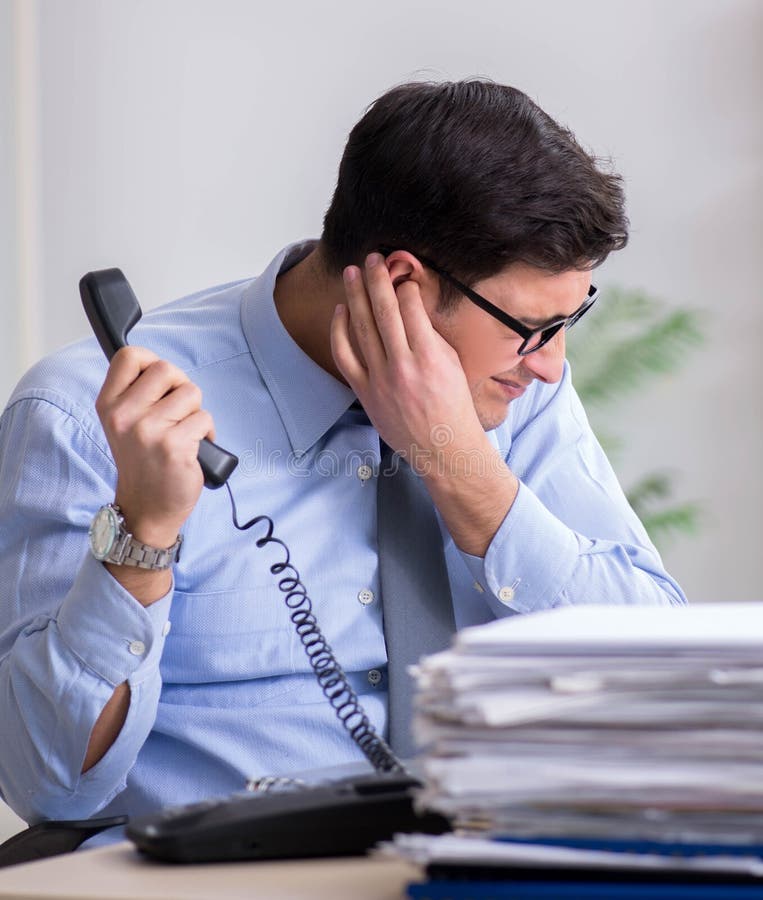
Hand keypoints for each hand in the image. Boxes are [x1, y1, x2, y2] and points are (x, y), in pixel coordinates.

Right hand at [95, 346, 213, 547]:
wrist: (147, 508)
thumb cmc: (144, 462)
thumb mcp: (125, 424)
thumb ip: (137, 394)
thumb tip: (165, 368)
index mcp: (108, 404)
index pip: (129, 356)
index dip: (152, 361)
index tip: (162, 383)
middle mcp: (124, 415)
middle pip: (167, 369)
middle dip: (181, 387)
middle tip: (178, 411)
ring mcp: (148, 430)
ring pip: (191, 393)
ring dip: (195, 412)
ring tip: (184, 433)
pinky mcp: (174, 446)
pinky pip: (205, 418)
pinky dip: (207, 432)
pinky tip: (195, 448)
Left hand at [330, 253, 483, 474]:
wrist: (443, 447)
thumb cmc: (453, 405)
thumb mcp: (453, 364)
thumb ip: (431, 334)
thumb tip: (412, 303)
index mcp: (430, 356)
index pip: (410, 307)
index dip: (404, 284)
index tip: (403, 272)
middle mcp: (402, 366)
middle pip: (383, 311)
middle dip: (376, 279)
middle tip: (372, 257)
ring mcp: (380, 380)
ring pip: (361, 328)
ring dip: (355, 296)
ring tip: (352, 273)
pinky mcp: (365, 392)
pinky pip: (345, 355)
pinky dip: (340, 330)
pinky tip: (341, 311)